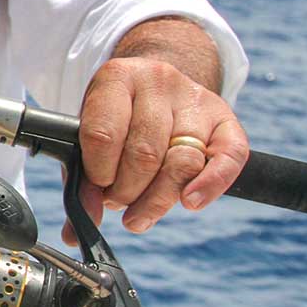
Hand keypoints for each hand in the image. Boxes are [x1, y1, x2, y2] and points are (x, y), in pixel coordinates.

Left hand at [70, 53, 248, 241]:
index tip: (97, 187)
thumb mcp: (89, 135)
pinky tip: (190, 203)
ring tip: (138, 213)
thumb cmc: (116, 117)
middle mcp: (159, 81)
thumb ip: (81, 179)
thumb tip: (77, 229)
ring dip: (158, 199)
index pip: (103, 134)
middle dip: (127, 191)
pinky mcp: (225, 118)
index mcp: (117, 77)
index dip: (98, 172)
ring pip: (183, 161)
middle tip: (116, 200)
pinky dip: (211, 186)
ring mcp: (195, 98)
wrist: (153, 85)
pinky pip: (229, 156)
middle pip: (145, 153)